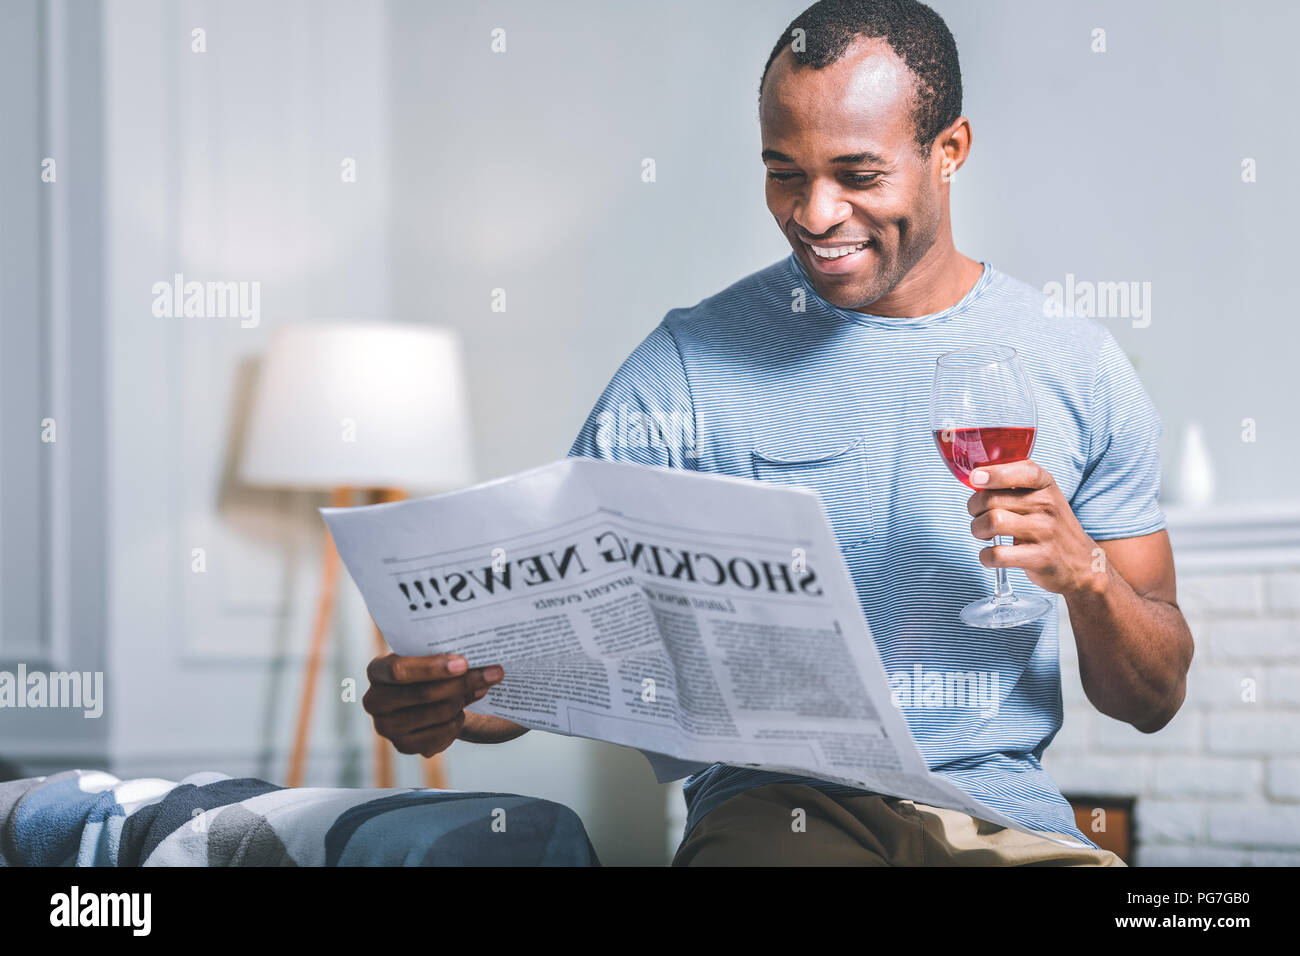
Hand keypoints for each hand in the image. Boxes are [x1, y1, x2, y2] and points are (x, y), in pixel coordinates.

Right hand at [362, 653, 503, 756]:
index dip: (432, 668)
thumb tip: (483, 662)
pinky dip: (458, 721)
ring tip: (480, 688)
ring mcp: (387, 727)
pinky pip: (442, 734)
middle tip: (494, 673)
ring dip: (463, 701)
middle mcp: (375, 701)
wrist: (425, 698)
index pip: (398, 670)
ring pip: (438, 714)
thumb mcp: (431, 658)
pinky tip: (462, 711)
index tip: (464, 663)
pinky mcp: (404, 746)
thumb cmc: (428, 670)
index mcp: (377, 670)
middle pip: (424, 694)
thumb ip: (448, 658)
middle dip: (462, 683)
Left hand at [966, 459, 1101, 595]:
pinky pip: (998, 554)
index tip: (975, 478)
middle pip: (993, 499)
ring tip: (984, 534)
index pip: (1024, 472)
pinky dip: (985, 556)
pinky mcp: (1040, 558)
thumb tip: (975, 478)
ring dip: (977, 529)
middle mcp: (1048, 505)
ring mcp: (1045, 532)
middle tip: (977, 515)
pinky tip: (990, 555)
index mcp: (1046, 485)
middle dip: (974, 508)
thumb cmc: (1049, 525)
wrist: (1082, 563)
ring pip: (993, 522)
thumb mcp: (1041, 496)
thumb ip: (1013, 484)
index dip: (996, 473)